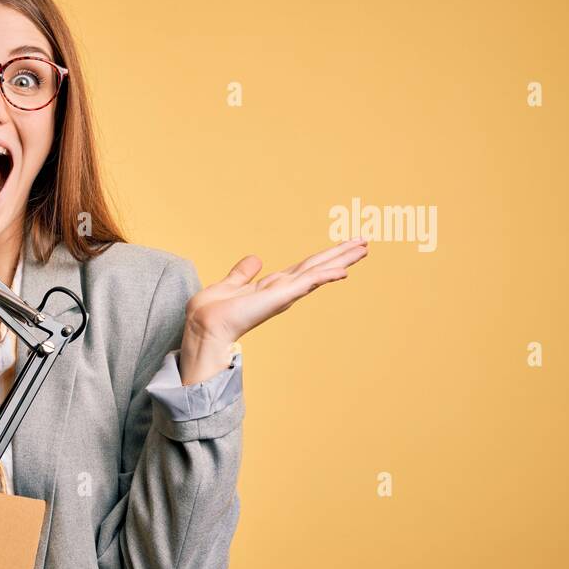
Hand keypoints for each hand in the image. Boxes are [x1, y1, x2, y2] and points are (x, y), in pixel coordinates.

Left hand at [178, 238, 370, 384]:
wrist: (204, 326)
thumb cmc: (212, 311)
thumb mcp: (229, 284)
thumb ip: (242, 273)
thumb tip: (256, 259)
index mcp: (271, 286)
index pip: (303, 268)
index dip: (323, 257)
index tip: (342, 246)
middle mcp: (281, 289)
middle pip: (316, 267)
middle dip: (340, 255)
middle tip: (364, 242)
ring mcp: (283, 293)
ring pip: (318, 271)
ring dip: (341, 260)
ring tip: (363, 248)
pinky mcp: (280, 296)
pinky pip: (307, 282)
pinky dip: (326, 276)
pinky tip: (344, 270)